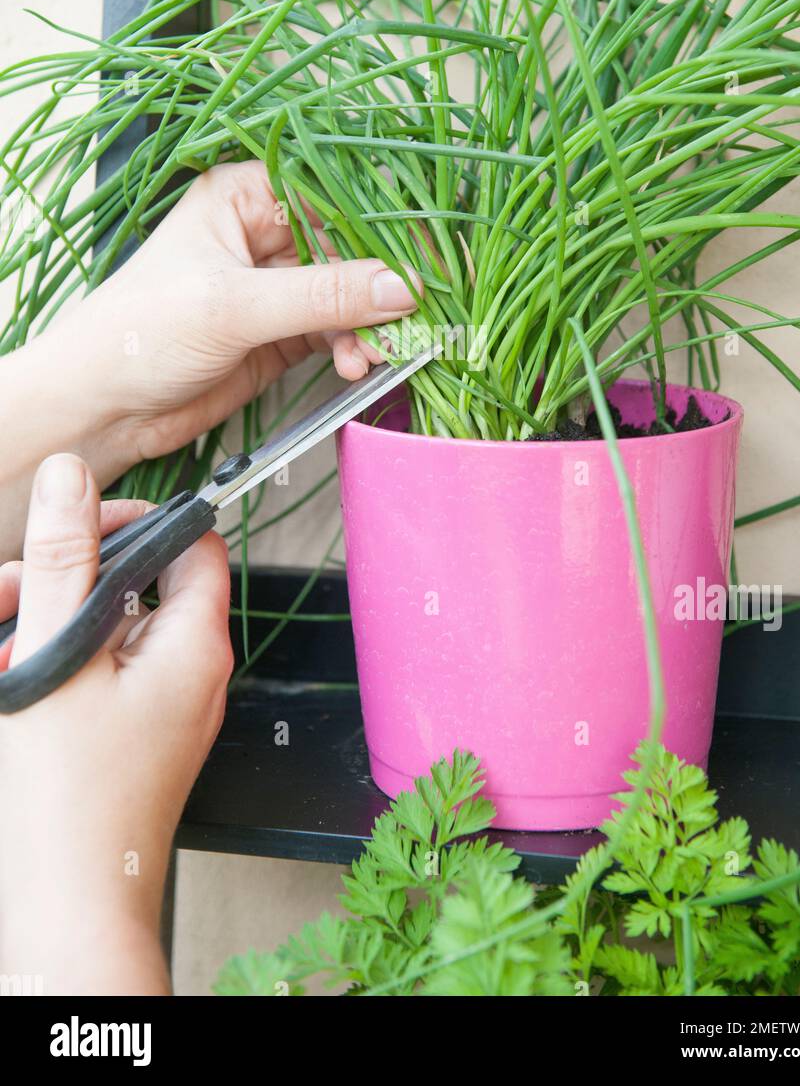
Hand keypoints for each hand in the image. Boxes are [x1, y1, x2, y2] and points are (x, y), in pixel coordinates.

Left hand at [0, 160, 420, 554]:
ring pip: (349, 294)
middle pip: (349, 246)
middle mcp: (262, 236)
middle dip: (382, 283)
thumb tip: (401, 286)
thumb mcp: (233, 306)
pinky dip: (355, 348)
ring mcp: (275, 288)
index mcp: (242, 197)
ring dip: (370, 324)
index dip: (381, 220)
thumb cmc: (137, 334)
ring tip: (376, 351)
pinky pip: (338, 332)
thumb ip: (323, 296)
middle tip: (415, 311)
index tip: (426, 250)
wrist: (102, 410)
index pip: (331, 192)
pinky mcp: (281, 335)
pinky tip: (357, 363)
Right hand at [0, 453, 232, 995]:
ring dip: (47, 621)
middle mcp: (189, 671)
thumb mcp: (55, 658)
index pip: (191, 542)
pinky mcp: (131, 735)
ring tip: (0, 641)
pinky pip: (96, 673)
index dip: (134, 520)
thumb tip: (71, 480)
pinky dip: (54, 664)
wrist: (70, 907)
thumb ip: (61, 561)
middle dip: (65, 577)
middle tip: (8, 593)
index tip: (74, 524)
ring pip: (105, 629)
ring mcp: (161, 706)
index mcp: (193, 644)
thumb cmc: (68, 803)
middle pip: (136, 584)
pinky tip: (12, 677)